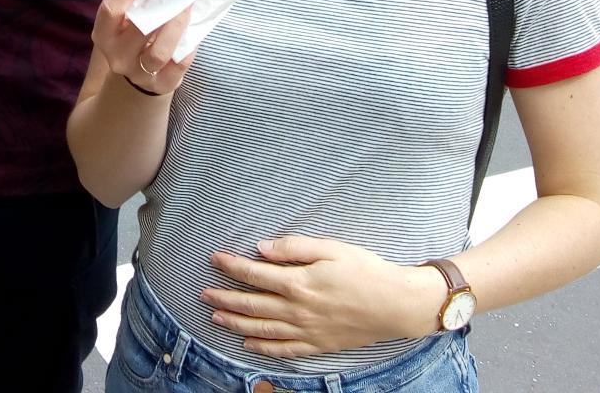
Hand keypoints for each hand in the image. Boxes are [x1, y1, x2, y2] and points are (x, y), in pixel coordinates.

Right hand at [90, 0, 193, 96]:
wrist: (136, 78)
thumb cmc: (131, 37)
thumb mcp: (122, 22)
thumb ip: (132, 1)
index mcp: (104, 34)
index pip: (111, 9)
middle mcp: (117, 56)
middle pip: (137, 30)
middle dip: (161, 7)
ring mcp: (139, 73)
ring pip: (159, 52)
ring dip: (176, 28)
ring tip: (188, 8)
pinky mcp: (161, 84)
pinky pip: (178, 66)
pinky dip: (189, 47)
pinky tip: (193, 31)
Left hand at [203, 237, 440, 358]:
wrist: (395, 304)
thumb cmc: (365, 271)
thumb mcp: (331, 249)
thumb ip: (294, 248)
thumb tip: (262, 248)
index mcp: (299, 282)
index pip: (255, 274)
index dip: (231, 266)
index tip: (214, 259)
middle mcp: (298, 310)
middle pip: (252, 305)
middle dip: (224, 299)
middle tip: (203, 294)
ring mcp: (306, 331)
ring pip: (261, 330)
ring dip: (235, 324)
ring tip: (215, 318)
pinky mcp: (318, 345)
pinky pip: (283, 350)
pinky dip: (262, 349)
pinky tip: (248, 345)